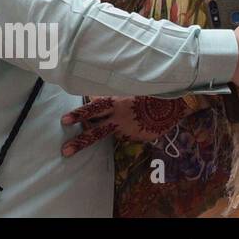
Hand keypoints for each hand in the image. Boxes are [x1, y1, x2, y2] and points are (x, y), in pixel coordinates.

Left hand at [60, 96, 190, 156]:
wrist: (175, 102)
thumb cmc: (147, 90)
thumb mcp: (127, 88)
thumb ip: (110, 96)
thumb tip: (92, 98)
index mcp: (116, 102)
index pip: (92, 109)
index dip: (78, 114)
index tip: (63, 120)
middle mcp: (120, 118)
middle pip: (96, 131)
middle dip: (79, 142)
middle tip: (64, 150)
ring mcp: (129, 130)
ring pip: (110, 132)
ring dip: (103, 131)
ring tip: (96, 133)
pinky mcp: (139, 137)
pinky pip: (126, 134)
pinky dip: (125, 129)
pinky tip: (136, 120)